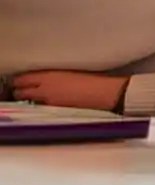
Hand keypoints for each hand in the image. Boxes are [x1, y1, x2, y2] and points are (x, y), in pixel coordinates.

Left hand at [12, 71, 128, 112]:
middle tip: (23, 89)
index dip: (19, 80)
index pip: (22, 79)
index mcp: (49, 76)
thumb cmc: (93, 79)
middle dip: (20, 91)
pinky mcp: (56, 111)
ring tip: (34, 97)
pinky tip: (47, 103)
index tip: (20, 80)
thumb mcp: (69, 73)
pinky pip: (41, 107)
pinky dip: (41, 105)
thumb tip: (41, 80)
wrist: (105, 93)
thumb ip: (52, 77)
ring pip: (29, 101)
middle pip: (20, 92)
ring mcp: (49, 102)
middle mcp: (45, 89)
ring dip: (29, 99)